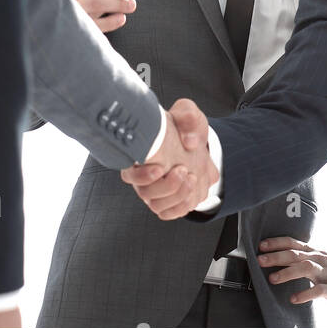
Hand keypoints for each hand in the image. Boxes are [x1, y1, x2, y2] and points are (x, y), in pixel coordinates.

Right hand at [121, 98, 217, 219]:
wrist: (197, 142)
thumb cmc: (185, 127)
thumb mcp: (189, 114)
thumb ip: (188, 118)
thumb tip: (189, 140)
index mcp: (141, 156)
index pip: (129, 174)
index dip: (141, 176)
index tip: (160, 168)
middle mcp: (144, 177)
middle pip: (145, 193)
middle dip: (166, 186)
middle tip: (183, 170)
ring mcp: (156, 191)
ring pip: (157, 205)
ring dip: (177, 195)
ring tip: (191, 177)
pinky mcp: (169, 201)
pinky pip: (169, 213)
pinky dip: (182, 206)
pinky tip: (193, 190)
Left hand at [257, 237, 326, 303]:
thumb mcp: (315, 257)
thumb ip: (298, 255)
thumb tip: (272, 256)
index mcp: (312, 251)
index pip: (292, 242)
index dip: (277, 243)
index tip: (261, 245)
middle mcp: (317, 258)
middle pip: (295, 254)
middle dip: (277, 257)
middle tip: (260, 260)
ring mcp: (325, 272)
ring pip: (306, 268)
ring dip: (288, 273)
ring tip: (272, 279)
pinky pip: (318, 290)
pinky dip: (305, 294)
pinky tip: (294, 298)